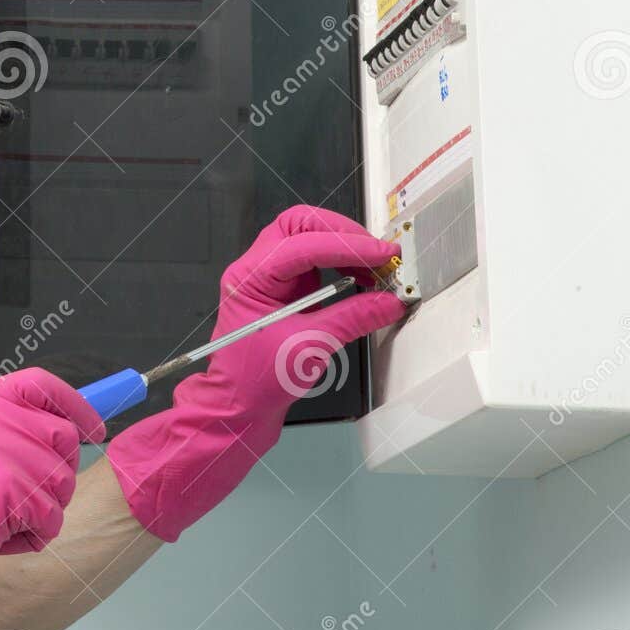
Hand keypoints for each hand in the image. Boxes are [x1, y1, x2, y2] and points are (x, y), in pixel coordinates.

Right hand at [0, 367, 103, 629]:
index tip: (94, 428)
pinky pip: (52, 518)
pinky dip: (31, 538)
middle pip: (65, 438)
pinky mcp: (15, 488)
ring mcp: (6, 450)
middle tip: (23, 498)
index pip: (42, 384)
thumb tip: (58, 429)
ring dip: (40, 511)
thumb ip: (1, 427)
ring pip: (64, 483)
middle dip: (57, 473)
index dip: (75, 405)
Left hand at [107, 206, 406, 540]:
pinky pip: (312, 260)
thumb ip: (353, 318)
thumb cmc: (259, 380)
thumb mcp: (310, 348)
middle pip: (297, 224)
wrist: (237, 406)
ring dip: (343, 246)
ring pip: (305, 236)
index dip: (344, 244)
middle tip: (376, 253)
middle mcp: (255, 269)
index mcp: (250, 279)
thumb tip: (391, 300)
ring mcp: (268, 276)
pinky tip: (361, 280)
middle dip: (340, 231)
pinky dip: (339, 262)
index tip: (382, 253)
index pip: (299, 243)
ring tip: (374, 269)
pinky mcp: (283, 288)